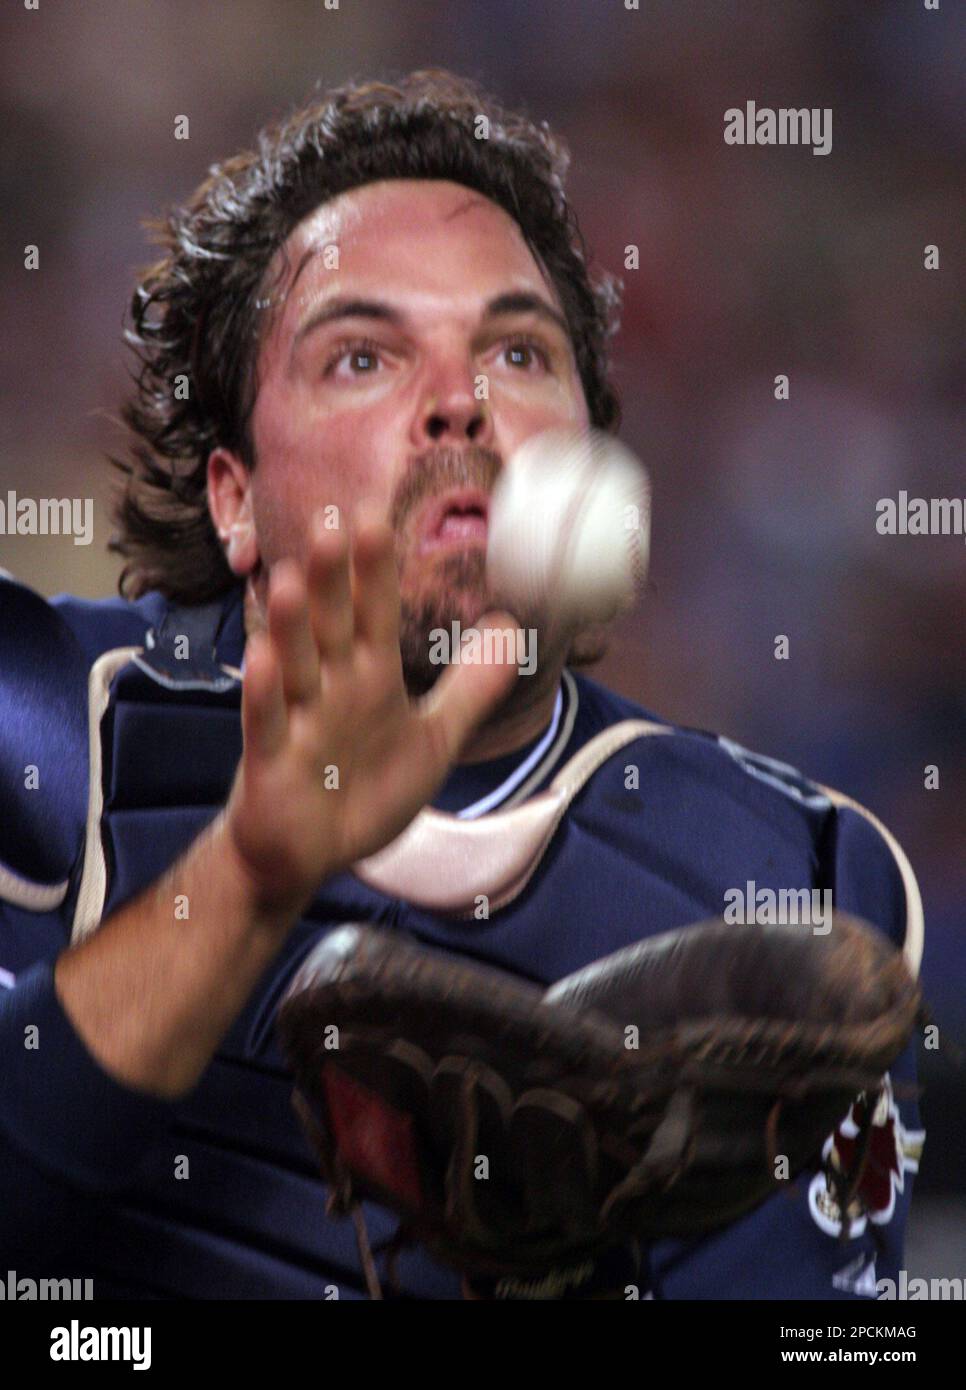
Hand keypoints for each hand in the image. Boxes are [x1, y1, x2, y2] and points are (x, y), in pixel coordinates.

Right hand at [224, 506, 520, 912]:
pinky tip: (261, 658)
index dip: (375, 571)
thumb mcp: (434, 740)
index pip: (374, 615)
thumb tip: (513, 626)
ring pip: (294, 666)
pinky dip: (263, 695)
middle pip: (331, 627)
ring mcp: (297, 723)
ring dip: (292, 626)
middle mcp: (330, 690)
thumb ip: (471, 687)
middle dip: (331, 580)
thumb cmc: (363, 793)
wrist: (309, 856)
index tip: (376, 518)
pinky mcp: (271, 764)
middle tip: (331, 524)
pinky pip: (266, 724)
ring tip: (289, 578)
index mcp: (369, 679)